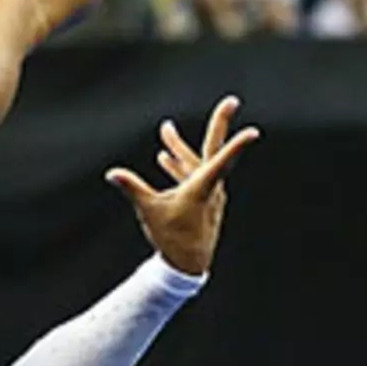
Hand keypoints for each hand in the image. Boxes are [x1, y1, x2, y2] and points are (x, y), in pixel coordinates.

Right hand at [106, 96, 259, 276]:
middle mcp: (211, 187)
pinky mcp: (202, 200)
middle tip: (232, 101)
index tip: (254, 131)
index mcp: (202, 187)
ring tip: (165, 129)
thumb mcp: (149, 211)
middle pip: (212, 149)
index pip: (221, 160)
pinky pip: (193, 176)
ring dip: (180, 148)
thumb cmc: (172, 238)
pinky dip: (179, 166)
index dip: (236, 144)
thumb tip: (112, 173)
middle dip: (219, 123)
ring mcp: (208, 193)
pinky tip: (164, 158)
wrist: (186, 265)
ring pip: (197, 163)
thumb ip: (132, 188)